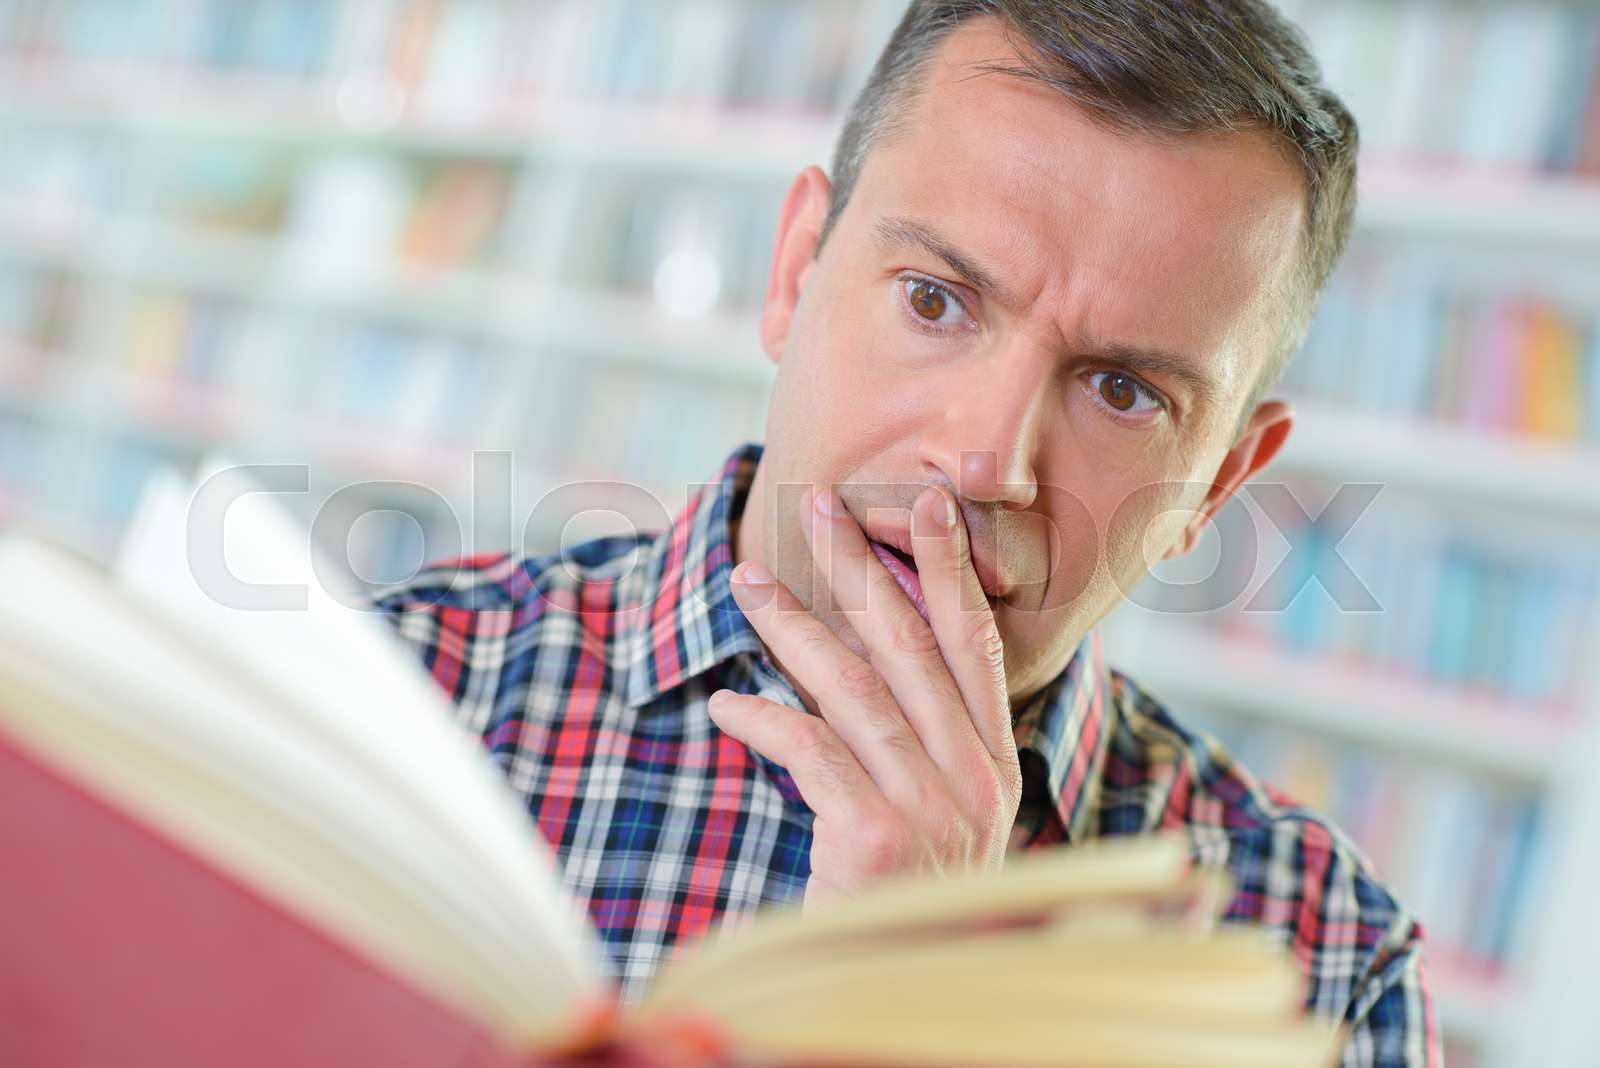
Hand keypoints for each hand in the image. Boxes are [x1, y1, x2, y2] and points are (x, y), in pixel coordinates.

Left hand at [707, 484, 1020, 908]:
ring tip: (746, 582)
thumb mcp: (944, 833)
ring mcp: (931, 807)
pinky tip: (727, 705)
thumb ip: (926, 758)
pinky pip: (810, 750)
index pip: (974, 647)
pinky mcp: (876, 837)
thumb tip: (875, 669)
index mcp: (995, 770)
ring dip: (793, 626)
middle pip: (911, 645)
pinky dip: (764, 721)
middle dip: (862, 566)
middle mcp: (975, 779)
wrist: (912, 1017)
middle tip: (818, 505)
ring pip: (852, 686)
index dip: (949, 570)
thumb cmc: (917, 918)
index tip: (924, 504)